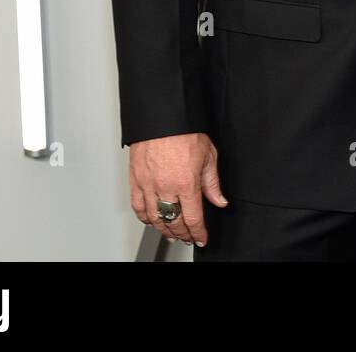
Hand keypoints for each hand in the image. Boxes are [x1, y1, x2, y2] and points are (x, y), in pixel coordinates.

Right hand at [129, 132, 226, 246]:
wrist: (163, 116)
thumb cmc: (185, 131)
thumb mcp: (208, 154)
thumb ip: (212, 182)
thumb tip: (219, 200)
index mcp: (186, 182)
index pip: (193, 218)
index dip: (198, 233)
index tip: (201, 238)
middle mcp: (165, 187)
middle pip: (173, 222)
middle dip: (182, 234)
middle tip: (187, 237)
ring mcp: (148, 185)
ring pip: (155, 218)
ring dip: (164, 230)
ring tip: (171, 234)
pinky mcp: (135, 180)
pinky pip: (138, 206)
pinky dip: (145, 217)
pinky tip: (151, 220)